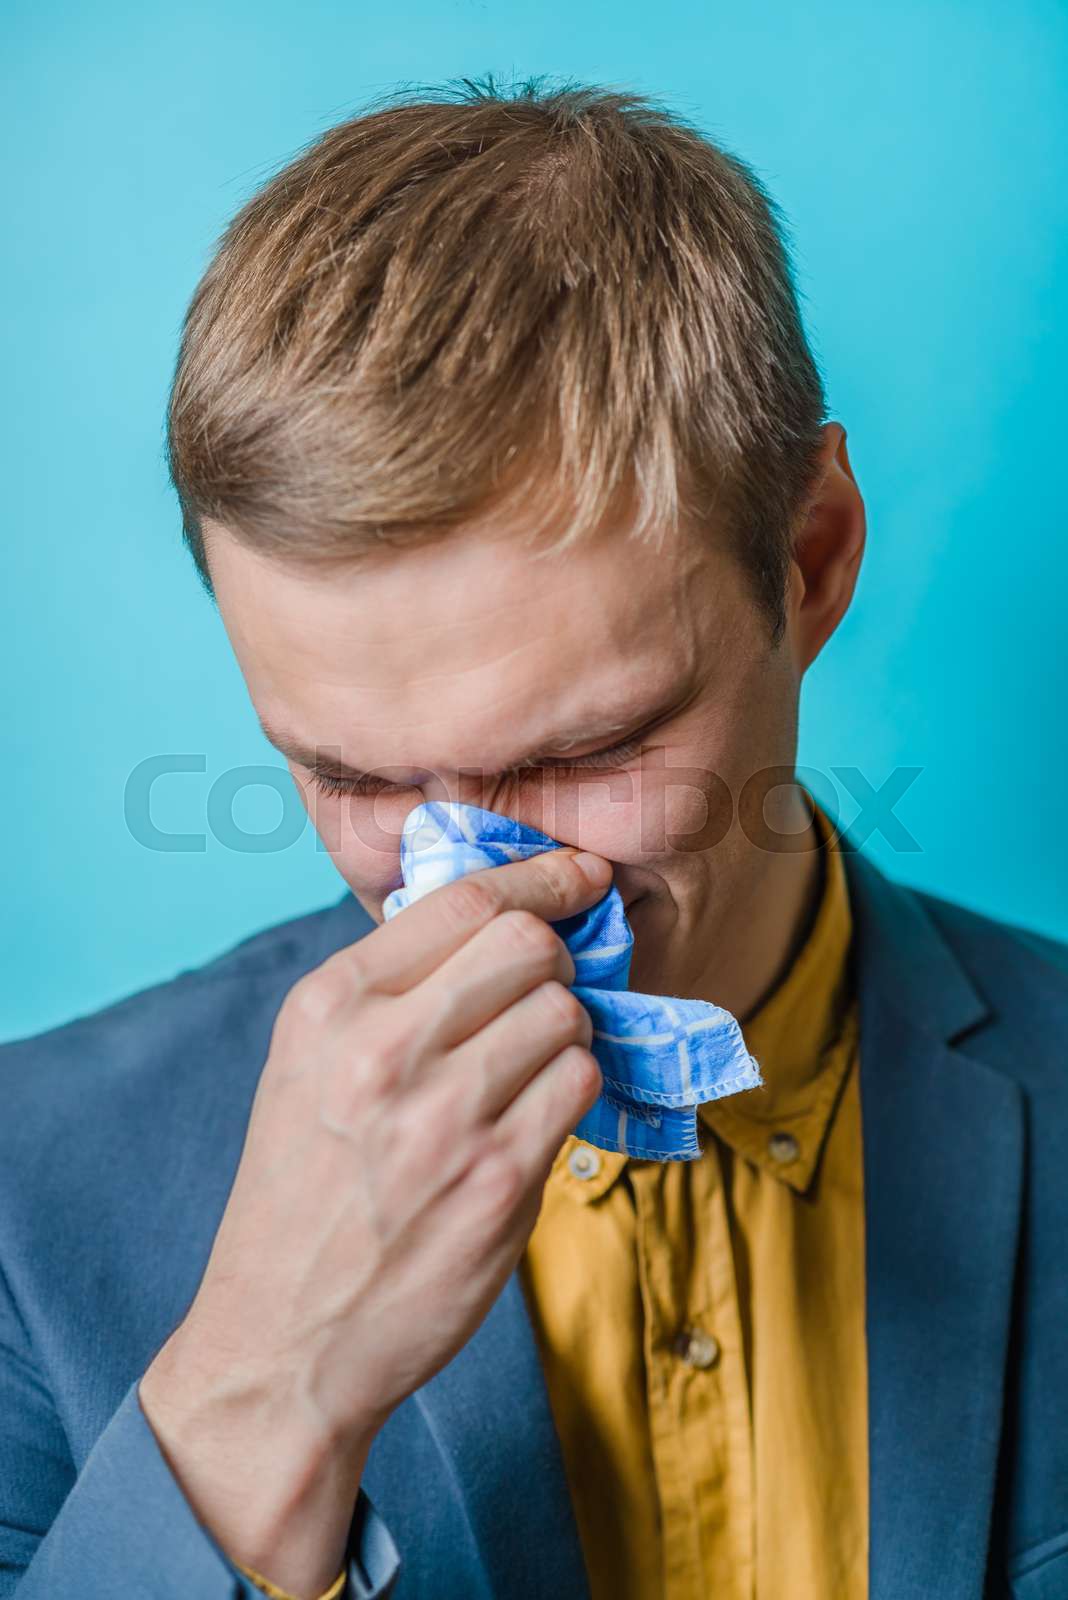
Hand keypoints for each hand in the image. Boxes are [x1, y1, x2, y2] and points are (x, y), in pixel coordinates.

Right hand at [140, 846, 609, 1596]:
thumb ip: (390, 988)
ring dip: (568, 1031)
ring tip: (531, 1067)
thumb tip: (498, 917)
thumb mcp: (307, 1064)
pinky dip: (572, 1089)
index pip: (464, 898)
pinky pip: (579, 1085)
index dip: (541, 875)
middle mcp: (383, 1049)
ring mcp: (446, 1116)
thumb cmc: (302, 1190)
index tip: (579, 874)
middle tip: (545, 991)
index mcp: (330, 1005)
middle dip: (554, 960)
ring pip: (566, 1014)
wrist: (283, 1339)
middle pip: (528, 945)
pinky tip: (536, 1115)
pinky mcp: (500, 1180)